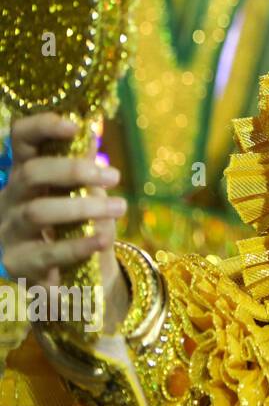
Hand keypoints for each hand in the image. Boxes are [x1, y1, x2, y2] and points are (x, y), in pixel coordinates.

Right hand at [0, 113, 127, 328]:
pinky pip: (48, 252)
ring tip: (120, 207)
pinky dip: (79, 245)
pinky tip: (103, 240)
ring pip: (39, 212)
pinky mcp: (18, 263)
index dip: (42, 127)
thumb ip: (83, 168)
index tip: (74, 127)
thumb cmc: (78, 225)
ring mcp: (10, 231)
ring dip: (84, 207)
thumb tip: (91, 134)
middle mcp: (11, 199)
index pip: (21, 140)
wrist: (75, 278)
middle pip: (31, 174)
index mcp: (27, 173)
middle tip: (114, 175)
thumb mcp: (84, 193)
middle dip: (73, 170)